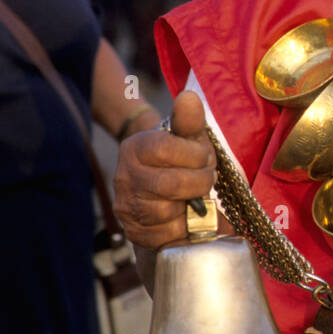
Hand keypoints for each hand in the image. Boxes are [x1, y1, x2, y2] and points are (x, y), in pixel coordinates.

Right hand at [113, 90, 216, 250]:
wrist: (162, 185)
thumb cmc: (180, 158)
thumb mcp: (186, 137)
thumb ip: (189, 120)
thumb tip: (189, 98)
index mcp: (136, 148)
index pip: (166, 149)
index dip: (195, 155)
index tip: (205, 158)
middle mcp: (124, 177)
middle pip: (170, 184)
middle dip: (199, 183)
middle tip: (207, 180)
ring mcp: (126, 206)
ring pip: (167, 212)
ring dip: (191, 207)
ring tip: (195, 197)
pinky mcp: (134, 231)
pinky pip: (164, 235)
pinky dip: (182, 228)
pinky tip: (185, 216)